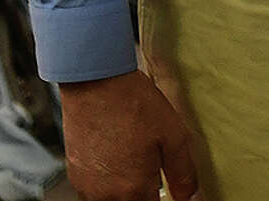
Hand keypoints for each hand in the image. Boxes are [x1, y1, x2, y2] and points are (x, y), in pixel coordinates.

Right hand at [57, 70, 201, 200]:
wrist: (95, 79)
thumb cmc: (133, 103)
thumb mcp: (173, 135)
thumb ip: (184, 174)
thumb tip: (193, 199)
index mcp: (134, 190)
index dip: (163, 199)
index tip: (165, 185)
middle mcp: (106, 195)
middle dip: (144, 196)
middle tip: (151, 170)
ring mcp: (87, 186)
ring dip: (124, 194)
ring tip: (133, 165)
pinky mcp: (75, 173)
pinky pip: (93, 192)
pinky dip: (106, 185)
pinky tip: (115, 161)